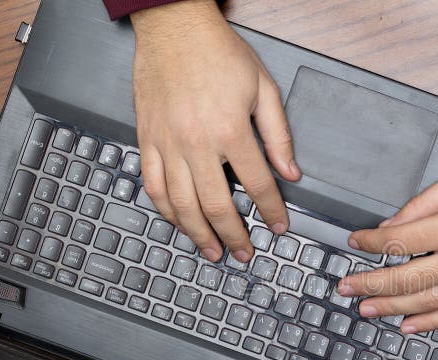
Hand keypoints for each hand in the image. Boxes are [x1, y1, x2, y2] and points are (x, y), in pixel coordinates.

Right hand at [130, 1, 300, 262]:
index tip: (278, 226)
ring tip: (212, 252)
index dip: (271, 210)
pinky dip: (166, 210)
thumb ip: (278, 135)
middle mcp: (196, 143)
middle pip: (216, 205)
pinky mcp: (147, 139)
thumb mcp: (263, 88)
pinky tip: (179, 223)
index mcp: (231, 130)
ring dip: (198, 234)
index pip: (257, 184)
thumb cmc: (219, 53)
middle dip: (234, 236)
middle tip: (244, 254)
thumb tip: (290, 172)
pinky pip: (153, 185)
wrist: (174, 27)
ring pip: (181, 204)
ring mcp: (167, 144)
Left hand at [337, 121, 437, 332]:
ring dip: (394, 308)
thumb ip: (421, 205)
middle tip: (347, 288)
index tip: (354, 243)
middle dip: (371, 284)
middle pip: (407, 279)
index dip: (370, 244)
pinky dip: (432, 322)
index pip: (398, 242)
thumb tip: (391, 225)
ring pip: (429, 302)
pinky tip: (410, 326)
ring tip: (367, 310)